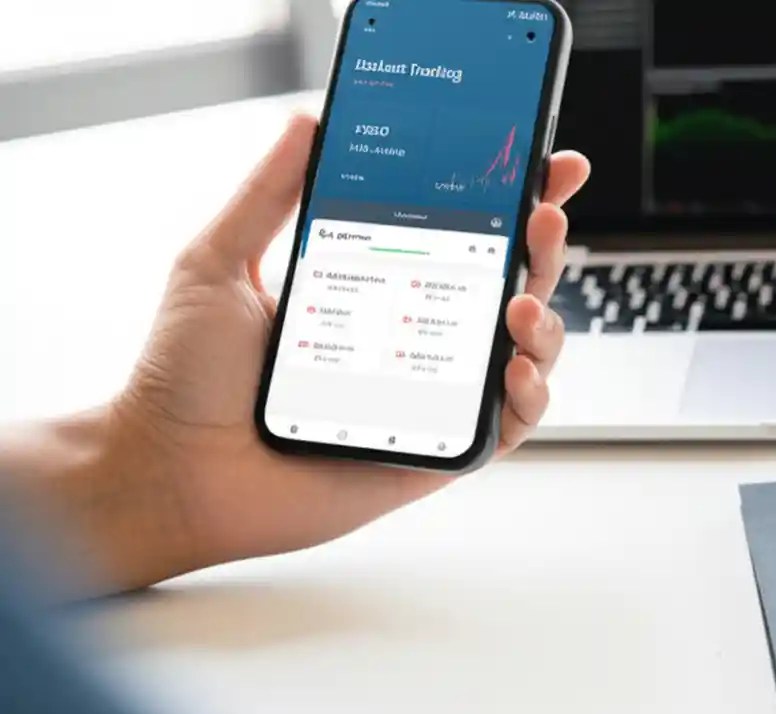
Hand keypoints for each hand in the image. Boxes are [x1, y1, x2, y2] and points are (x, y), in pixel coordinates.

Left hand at [97, 115, 587, 586]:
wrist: (171, 474)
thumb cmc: (186, 378)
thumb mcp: (218, 262)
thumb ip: (267, 192)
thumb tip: (310, 119)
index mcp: (380, 283)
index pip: (465, 231)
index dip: (514, 197)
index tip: (544, 163)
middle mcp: (417, 333)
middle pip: (511, 281)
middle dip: (544, 244)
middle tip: (542, 215)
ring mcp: (434, 391)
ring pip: (525, 349)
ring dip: (545, 319)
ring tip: (521, 304)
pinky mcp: (439, 449)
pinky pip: (511, 423)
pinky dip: (530, 394)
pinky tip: (514, 370)